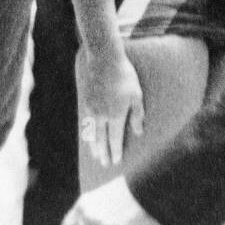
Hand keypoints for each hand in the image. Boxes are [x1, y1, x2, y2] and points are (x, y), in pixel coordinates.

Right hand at [76, 45, 143, 166]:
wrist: (104, 60)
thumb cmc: (125, 76)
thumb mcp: (136, 95)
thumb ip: (137, 115)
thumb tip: (138, 132)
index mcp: (115, 114)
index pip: (115, 139)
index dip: (115, 151)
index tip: (116, 161)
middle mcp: (101, 115)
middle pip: (101, 140)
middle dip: (103, 153)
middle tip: (104, 164)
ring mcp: (92, 109)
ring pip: (91, 133)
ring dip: (93, 146)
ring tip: (96, 155)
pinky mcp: (86, 102)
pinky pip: (86, 123)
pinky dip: (88, 133)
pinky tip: (90, 136)